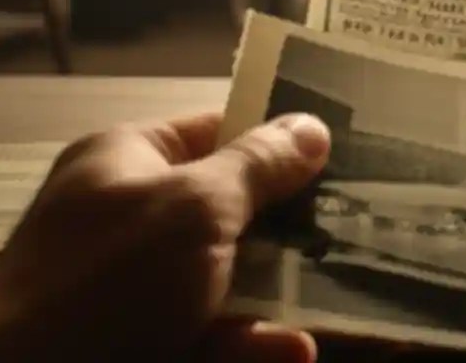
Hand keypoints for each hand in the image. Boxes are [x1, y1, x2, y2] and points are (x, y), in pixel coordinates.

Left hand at [0, 112, 330, 362]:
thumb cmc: (107, 281)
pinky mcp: (149, 343)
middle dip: (293, 223)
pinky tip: (295, 352)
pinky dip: (256, 345)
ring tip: (338, 293)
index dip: (279, 135)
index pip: (217, 130)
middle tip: (358, 223)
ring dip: (284, 293)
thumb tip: (311, 126)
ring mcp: (139, 289)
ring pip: (232, 280)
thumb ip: (258, 167)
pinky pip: (217, 335)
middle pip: (234, 209)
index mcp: (130, 163)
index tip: (345, 147)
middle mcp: (135, 220)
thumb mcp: (193, 208)